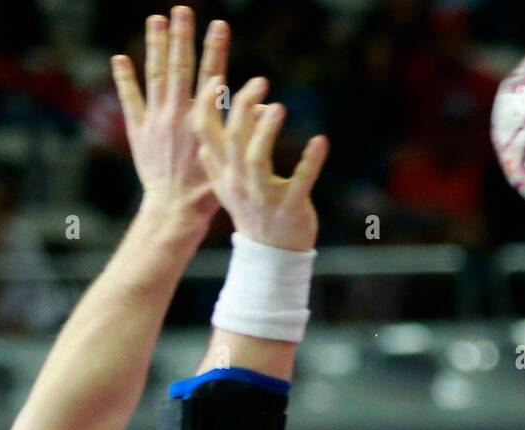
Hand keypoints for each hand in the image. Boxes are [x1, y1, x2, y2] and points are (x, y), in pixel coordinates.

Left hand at [111, 7, 227, 228]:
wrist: (175, 210)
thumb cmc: (207, 190)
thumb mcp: (230, 158)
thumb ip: (242, 127)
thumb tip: (261, 100)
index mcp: (201, 120)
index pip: (210, 75)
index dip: (215, 49)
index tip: (218, 25)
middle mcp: (176, 115)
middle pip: (180, 68)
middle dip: (182, 37)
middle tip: (182, 10)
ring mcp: (155, 121)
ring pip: (155, 76)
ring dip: (155, 46)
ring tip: (156, 20)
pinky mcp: (138, 132)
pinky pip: (130, 100)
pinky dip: (125, 79)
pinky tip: (121, 58)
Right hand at [192, 74, 328, 250]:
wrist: (271, 256)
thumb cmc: (252, 212)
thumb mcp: (230, 183)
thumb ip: (222, 154)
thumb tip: (228, 115)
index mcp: (223, 172)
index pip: (205, 134)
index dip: (207, 106)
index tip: (216, 78)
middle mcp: (239, 182)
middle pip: (232, 139)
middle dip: (241, 108)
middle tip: (260, 82)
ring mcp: (263, 197)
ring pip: (257, 160)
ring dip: (266, 132)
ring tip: (279, 108)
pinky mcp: (290, 208)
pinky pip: (300, 183)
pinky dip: (310, 162)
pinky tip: (320, 141)